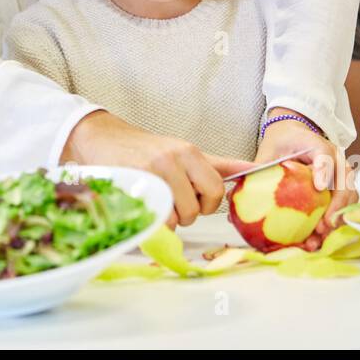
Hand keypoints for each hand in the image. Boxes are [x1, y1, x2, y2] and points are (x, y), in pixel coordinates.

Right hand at [63, 110, 253, 226]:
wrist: (103, 138)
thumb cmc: (147, 150)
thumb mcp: (185, 153)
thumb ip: (219, 165)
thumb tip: (256, 170)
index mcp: (189, 152)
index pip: (216, 190)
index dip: (208, 204)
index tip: (196, 200)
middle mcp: (172, 160)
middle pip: (194, 210)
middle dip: (186, 215)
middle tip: (173, 203)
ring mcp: (149, 172)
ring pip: (172, 219)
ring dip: (166, 220)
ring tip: (155, 201)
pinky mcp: (130, 184)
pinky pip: (152, 219)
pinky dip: (150, 221)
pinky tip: (143, 204)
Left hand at [257, 108, 356, 251]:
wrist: (293, 133)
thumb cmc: (281, 142)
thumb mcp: (268, 151)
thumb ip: (258, 171)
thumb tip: (236, 202)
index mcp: (315, 143)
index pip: (324, 154)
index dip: (324, 170)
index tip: (319, 187)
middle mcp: (334, 157)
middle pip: (344, 179)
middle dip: (336, 205)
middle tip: (322, 225)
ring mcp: (340, 171)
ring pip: (350, 194)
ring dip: (339, 216)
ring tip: (321, 235)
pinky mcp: (340, 185)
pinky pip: (345, 203)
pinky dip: (337, 220)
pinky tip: (322, 237)